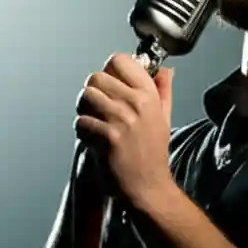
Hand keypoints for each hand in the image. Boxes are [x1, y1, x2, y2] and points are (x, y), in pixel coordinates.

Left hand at [74, 53, 175, 205]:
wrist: (149, 187)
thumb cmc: (153, 154)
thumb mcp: (164, 118)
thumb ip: (163, 90)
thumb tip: (166, 70)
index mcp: (149, 94)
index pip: (119, 60)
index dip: (109, 70)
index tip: (111, 85)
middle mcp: (136, 103)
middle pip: (95, 76)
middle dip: (92, 92)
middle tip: (97, 109)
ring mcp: (121, 120)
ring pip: (85, 97)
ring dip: (83, 111)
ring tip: (94, 123)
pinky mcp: (107, 138)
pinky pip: (80, 122)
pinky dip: (82, 132)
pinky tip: (94, 140)